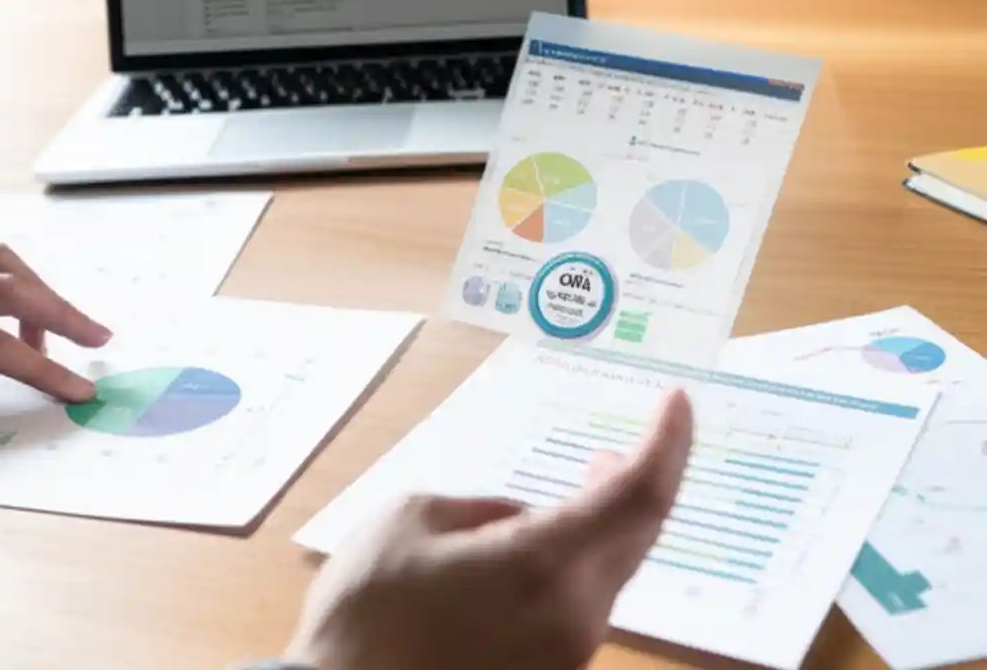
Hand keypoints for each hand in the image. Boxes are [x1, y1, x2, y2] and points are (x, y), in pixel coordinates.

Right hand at [286, 390, 693, 669]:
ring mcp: (565, 655)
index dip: (668, 441)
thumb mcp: (410, 521)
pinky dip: (574, 569)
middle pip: (635, 536)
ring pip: (607, 575)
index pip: (639, 494)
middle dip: (637, 483)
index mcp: (543, 563)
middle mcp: (574, 615)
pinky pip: (578, 608)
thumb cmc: (366, 612)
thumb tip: (516, 522)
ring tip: (571, 498)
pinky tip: (534, 558)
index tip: (678, 401)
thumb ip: (481, 510)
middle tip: (613, 452)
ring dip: (601, 530)